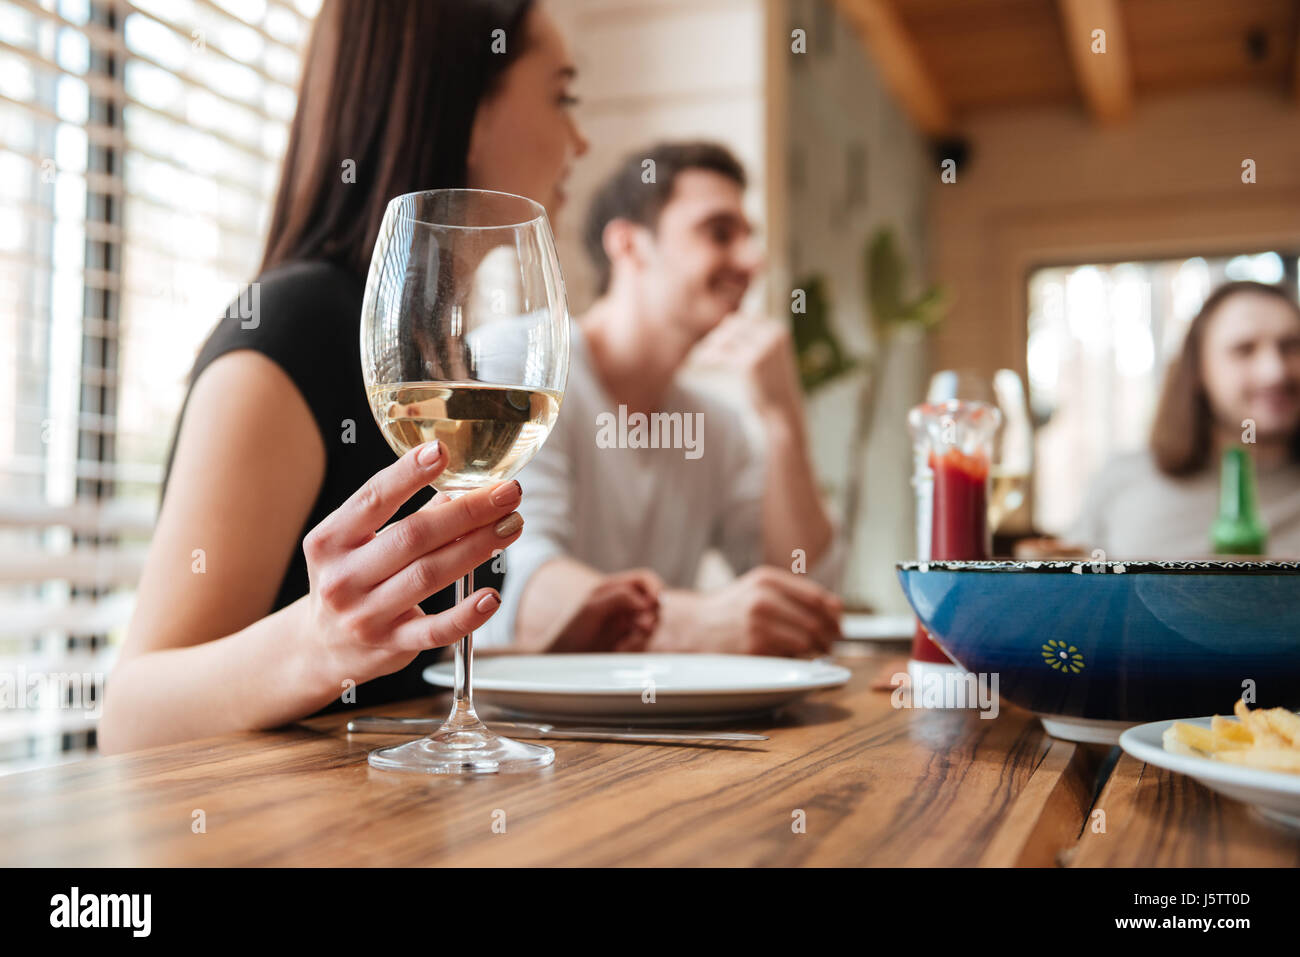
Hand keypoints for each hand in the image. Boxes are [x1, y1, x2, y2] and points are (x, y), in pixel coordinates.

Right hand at [300, 440, 524, 691]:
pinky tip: (492, 596)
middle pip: (413, 536)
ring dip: (477, 547)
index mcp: (330, 540)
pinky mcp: (390, 646)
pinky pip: (435, 631)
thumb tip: (463, 489)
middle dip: (467, 511)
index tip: (441, 451)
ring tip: (511, 526)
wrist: (321, 646)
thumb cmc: (350, 580)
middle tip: (507, 493)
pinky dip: (467, 614)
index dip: (407, 474)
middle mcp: (342, 578)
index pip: (372, 499)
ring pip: (429, 575)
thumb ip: (405, 517)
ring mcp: (365, 615)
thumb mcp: (359, 544)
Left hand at [544, 569, 661, 652]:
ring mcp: (626, 623)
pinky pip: (644, 642)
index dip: (655, 588)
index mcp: (612, 588)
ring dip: (644, 633)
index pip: (644, 579)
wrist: (559, 661)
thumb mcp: (591, 608)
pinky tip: (619, 650)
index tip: (655, 603)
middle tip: (641, 626)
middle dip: (652, 614)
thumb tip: (646, 601)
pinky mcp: (628, 642)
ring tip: (624, 643)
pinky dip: (637, 646)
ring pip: (652, 624)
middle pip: (654, 602)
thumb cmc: (569, 632)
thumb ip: (619, 598)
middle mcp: (622, 604)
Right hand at [665, 566, 841, 656]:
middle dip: (830, 635)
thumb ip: (794, 593)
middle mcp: (764, 598)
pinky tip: (796, 658)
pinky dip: (799, 659)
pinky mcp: (754, 647)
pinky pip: (790, 656)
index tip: (838, 625)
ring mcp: (758, 623)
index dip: (834, 614)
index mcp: (767, 579)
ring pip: (806, 640)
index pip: (817, 597)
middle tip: (832, 643)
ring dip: (818, 649)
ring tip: (818, 652)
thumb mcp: (758, 588)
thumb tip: (836, 608)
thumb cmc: (731, 609)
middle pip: (815, 620)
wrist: (693, 626)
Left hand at [693, 314, 801, 412]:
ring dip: (710, 347)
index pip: (744, 319)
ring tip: (702, 359)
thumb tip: (727, 320)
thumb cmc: (768, 384)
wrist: (780, 411)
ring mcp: (763, 347)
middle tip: (704, 352)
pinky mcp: (751, 363)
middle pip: (733, 325)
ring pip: (725, 339)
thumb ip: (751, 337)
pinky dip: (708, 359)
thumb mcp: (765, 355)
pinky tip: (700, 365)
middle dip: (717, 337)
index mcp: (777, 330)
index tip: (714, 343)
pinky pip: (722, 355)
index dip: (726, 330)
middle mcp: (772, 334)